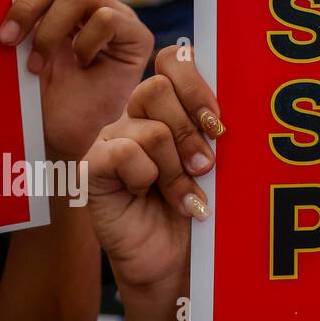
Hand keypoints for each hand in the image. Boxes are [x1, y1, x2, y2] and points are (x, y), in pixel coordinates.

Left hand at [0, 0, 153, 161]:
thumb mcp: (13, 45)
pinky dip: (83, 43)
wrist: (58, 136)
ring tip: (37, 64)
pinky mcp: (135, 37)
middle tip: (6, 37)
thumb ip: (12, 11)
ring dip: (48, 29)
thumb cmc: (31, 95)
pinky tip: (80, 65)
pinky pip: (106, 18)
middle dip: (28, 0)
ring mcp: (115, 16)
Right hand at [86, 45, 222, 297]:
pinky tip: (156, 198)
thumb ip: (216, 127)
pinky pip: (122, 153)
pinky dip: (148, 177)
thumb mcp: (219, 160)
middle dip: (190, 130)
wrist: (178, 259)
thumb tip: (225, 108)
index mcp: (170, 105)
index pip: (173, 60)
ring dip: (177, 166)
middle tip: (206, 165)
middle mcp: (137, 116)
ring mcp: (112, 140)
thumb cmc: (203, 206)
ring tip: (188, 194)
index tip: (218, 125)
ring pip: (150, 127)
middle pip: (157, 88)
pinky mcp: (94, 169)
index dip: (197, 86)